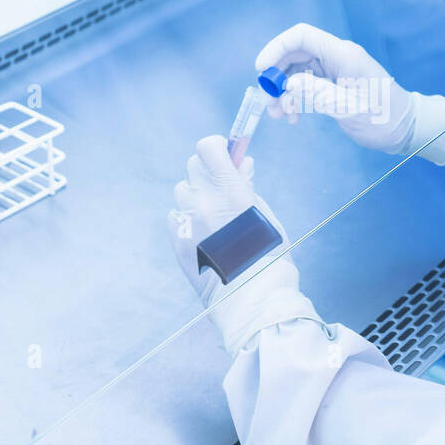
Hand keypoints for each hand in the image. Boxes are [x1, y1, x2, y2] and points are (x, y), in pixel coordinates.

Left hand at [168, 136, 317, 354]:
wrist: (251, 297)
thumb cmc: (268, 256)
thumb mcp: (265, 215)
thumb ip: (247, 186)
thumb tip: (243, 164)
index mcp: (230, 191)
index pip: (207, 148)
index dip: (215, 147)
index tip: (223, 153)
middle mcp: (204, 202)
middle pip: (193, 167)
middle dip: (207, 172)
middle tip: (221, 186)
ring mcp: (187, 222)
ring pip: (182, 192)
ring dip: (196, 196)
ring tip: (213, 215)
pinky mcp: (177, 241)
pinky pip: (175, 217)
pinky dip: (186, 218)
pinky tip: (203, 232)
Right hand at [254, 24, 415, 152]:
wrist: (404, 130)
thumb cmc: (383, 118)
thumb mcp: (349, 108)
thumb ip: (317, 93)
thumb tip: (288, 83)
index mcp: (342, 55)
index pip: (301, 36)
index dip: (277, 48)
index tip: (261, 70)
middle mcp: (336, 58)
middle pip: (294, 55)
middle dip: (277, 76)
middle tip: (268, 102)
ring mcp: (335, 71)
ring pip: (297, 72)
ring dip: (283, 91)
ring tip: (279, 114)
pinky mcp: (334, 85)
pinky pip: (306, 85)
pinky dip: (295, 99)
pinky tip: (293, 117)